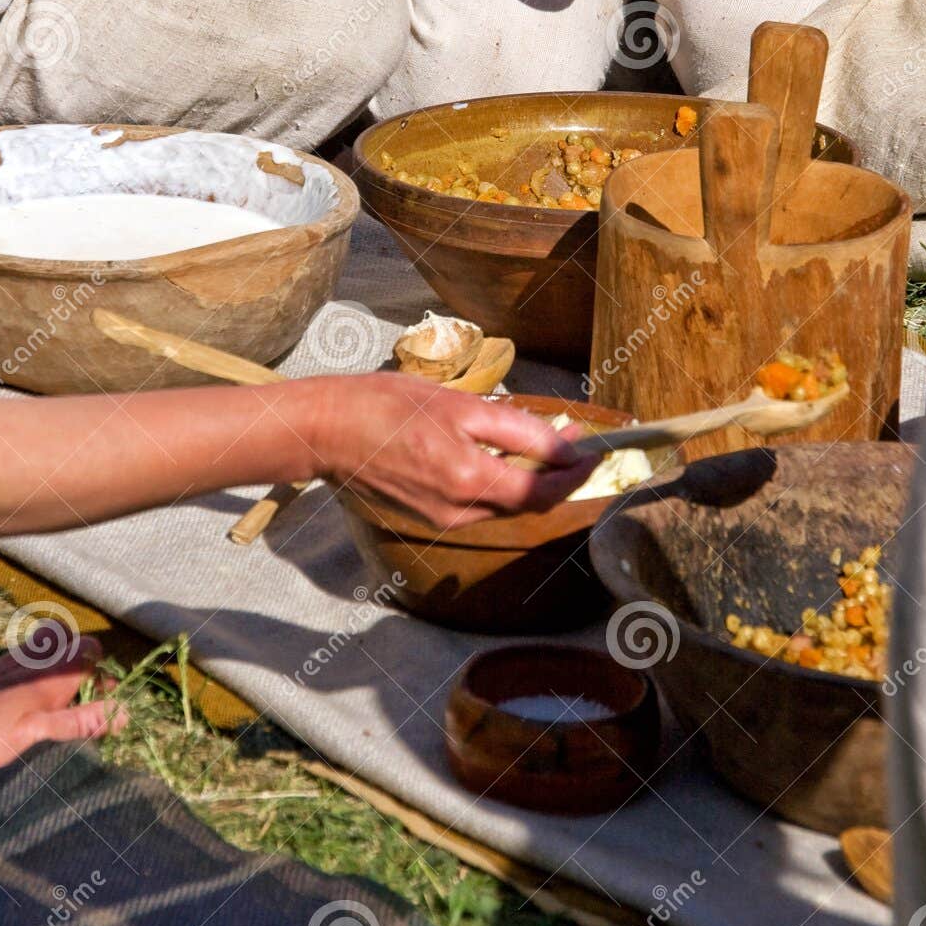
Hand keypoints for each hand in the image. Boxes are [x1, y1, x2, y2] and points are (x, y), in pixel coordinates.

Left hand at [0, 635, 124, 774]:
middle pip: (66, 637)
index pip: (92, 650)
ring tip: (48, 692)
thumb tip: (122, 714)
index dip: (101, 669)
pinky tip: (12, 694)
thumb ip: (80, 721)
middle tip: (75, 689)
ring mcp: (6, 659)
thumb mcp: (37, 733)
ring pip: (40, 645)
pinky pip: (12, 659)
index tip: (102, 694)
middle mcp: (32, 659)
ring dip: (51, 661)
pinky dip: (22, 671)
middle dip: (77, 657)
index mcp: (51, 674)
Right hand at [311, 373, 589, 527]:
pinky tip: (497, 458)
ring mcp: (442, 520)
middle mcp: (459, 511)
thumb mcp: (460, 405)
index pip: (544, 492)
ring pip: (504, 506)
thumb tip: (564, 442)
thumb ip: (517, 429)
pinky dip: (498, 486)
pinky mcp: (428, 518)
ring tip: (540, 447)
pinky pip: (478, 507)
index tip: (597, 453)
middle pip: (528, 504)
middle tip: (575, 445)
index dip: (577, 475)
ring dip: (529, 482)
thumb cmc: (388, 406)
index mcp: (470, 480)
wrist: (329, 430)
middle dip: (558, 477)